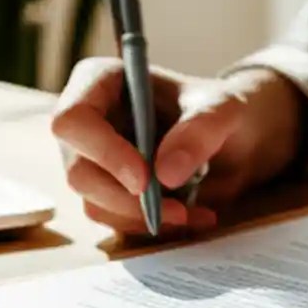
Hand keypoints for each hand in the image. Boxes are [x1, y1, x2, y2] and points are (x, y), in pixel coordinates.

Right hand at [51, 58, 303, 233]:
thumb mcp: (223, 110)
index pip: (73, 120)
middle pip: (79, 172)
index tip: (145, 178)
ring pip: (94, 203)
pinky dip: (152, 225)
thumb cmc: (220, 110)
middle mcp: (87, 122)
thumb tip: (163, 174)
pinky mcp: (107, 191)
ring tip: (192, 213)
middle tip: (176, 209)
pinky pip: (115, 220)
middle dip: (127, 199)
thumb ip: (199, 131)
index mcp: (100, 82)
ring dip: (144, 218)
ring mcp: (93, 160)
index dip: (103, 152)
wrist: (234, 140)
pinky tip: (189, 216)